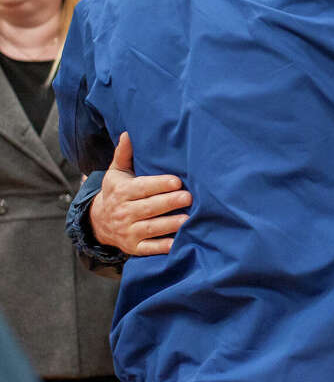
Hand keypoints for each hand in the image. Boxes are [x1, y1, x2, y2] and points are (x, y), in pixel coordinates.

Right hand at [89, 132, 191, 256]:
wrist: (97, 222)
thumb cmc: (116, 192)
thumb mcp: (116, 173)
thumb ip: (124, 155)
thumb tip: (128, 133)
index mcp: (121, 192)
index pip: (141, 188)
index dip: (159, 184)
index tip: (177, 181)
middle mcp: (123, 212)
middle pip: (148, 208)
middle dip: (168, 202)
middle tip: (188, 197)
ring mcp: (128, 231)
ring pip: (150, 228)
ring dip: (168, 224)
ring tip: (187, 219)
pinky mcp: (133, 247)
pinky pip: (148, 248)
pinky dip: (161, 247)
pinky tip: (177, 244)